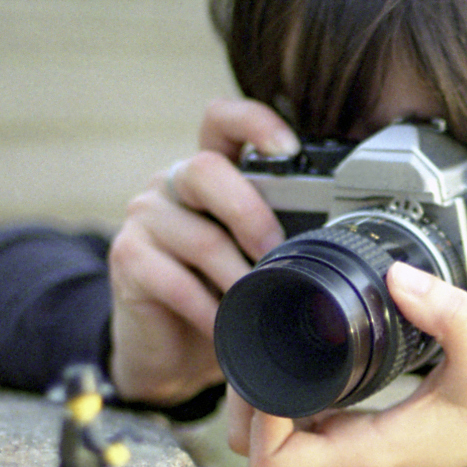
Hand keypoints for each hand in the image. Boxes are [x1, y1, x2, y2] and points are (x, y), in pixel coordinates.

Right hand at [106, 99, 296, 405]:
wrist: (168, 347)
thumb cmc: (220, 293)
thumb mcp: (254, 257)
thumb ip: (281, 236)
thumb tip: (338, 245)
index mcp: (211, 173)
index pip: (222, 120)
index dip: (253, 122)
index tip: (289, 149)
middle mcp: (173, 183)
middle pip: (207, 170)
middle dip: (252, 214)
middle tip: (276, 253)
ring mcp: (146, 216)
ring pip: (200, 236)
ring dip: (238, 277)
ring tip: (260, 302)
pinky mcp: (128, 256)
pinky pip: (175, 281)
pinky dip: (208, 309)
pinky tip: (224, 324)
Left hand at [226, 262, 466, 466]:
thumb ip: (448, 314)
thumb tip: (400, 276)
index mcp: (365, 454)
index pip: (271, 461)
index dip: (256, 416)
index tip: (274, 365)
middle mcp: (349, 463)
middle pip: (257, 450)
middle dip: (247, 401)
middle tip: (262, 346)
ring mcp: (350, 455)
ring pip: (273, 441)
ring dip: (261, 398)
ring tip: (275, 345)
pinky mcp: (356, 439)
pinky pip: (298, 427)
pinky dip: (285, 397)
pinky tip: (298, 357)